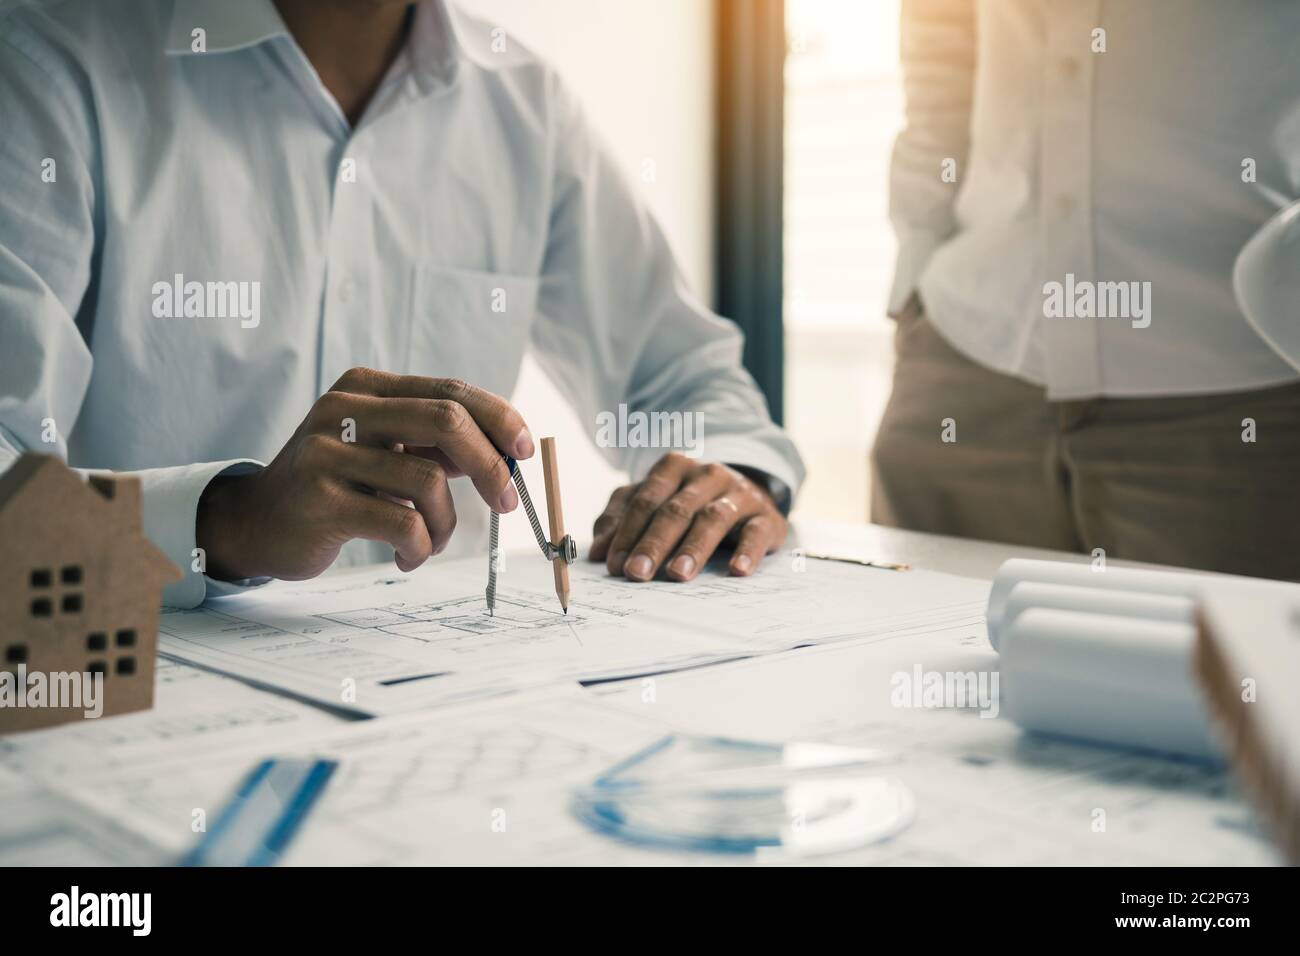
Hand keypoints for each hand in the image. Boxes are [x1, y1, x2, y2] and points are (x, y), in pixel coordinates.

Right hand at [196, 368, 532, 580]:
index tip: (524, 451)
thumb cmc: (336, 487)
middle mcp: (344, 410)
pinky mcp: (320, 499)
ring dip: (446, 524)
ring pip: (427, 482)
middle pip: (446, 420)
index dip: (499, 419)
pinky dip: (420, 547)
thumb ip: (435, 444)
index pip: (450, 391)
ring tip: (430, 541)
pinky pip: (401, 524)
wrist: (256, 524)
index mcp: (366, 387)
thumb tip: (506, 452)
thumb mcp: (384, 451)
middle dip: (489, 465)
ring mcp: (328, 453)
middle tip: (507, 501)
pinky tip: (408, 557)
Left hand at [589, 453, 786, 581]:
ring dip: (694, 547)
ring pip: (712, 518)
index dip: (627, 532)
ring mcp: (739, 493)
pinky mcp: (766, 516)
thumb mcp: (652, 502)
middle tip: (637, 573)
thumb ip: (620, 520)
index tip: (615, 564)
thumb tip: (598, 552)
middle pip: (675, 510)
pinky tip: (737, 570)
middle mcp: (707, 475)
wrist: (748, 494)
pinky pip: (756, 532)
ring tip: (678, 573)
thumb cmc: (689, 502)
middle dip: (654, 543)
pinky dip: (748, 551)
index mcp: (674, 467)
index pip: (645, 500)